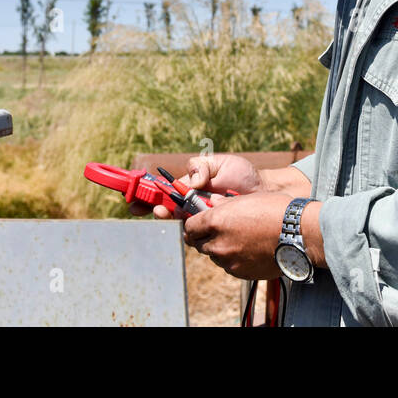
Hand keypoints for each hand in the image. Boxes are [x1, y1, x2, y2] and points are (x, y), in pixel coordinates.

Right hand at [128, 154, 263, 217]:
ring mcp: (201, 218)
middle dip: (156, 210)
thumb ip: (202, 167)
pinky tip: (200, 223)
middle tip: (158, 210)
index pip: (162, 191)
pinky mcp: (212, 230)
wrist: (264, 191)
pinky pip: (199, 234)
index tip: (134, 200)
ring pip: (180, 224)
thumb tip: (192, 182)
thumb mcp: (220, 162)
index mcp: (188, 187)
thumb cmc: (241, 175)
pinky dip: (196, 230)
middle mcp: (190, 204)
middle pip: (164, 210)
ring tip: (180, 214)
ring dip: (176, 220)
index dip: (146, 196)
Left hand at [182, 190, 291, 279]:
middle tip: (215, 231)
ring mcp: (229, 261)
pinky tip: (248, 250)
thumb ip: (224, 205)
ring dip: (219, 249)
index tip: (197, 223)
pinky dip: (233, 259)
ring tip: (238, 239)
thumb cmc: (274, 211)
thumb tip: (213, 205)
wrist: (298, 234)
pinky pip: (229, 266)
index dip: (193, 224)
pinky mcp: (241, 273)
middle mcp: (218, 243)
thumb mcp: (245, 200)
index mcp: (216, 221)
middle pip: (198, 244)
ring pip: (214, 256)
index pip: (189, 227)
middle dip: (204, 237)